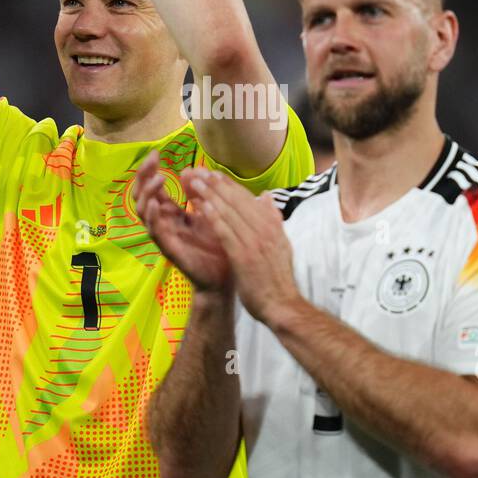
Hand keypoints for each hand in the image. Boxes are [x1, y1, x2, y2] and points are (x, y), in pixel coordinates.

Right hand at [133, 152, 230, 293]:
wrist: (226, 278)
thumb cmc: (218, 246)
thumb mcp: (211, 213)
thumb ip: (199, 194)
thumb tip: (188, 170)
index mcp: (172, 214)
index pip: (153, 189)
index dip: (150, 171)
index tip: (156, 152)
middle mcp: (163, 223)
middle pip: (142, 196)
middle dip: (143, 176)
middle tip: (151, 159)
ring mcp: (164, 237)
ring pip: (143, 212)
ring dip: (148, 194)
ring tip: (158, 178)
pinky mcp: (169, 250)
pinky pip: (154, 233)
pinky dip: (152, 217)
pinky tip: (155, 205)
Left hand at [184, 170, 300, 322]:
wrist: (282, 305)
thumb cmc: (278, 279)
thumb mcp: (281, 244)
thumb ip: (273, 220)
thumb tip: (266, 196)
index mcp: (272, 226)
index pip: (248, 199)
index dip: (229, 185)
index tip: (215, 174)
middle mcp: (264, 229)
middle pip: (237, 201)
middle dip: (217, 184)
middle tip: (200, 172)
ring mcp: (254, 242)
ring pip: (229, 212)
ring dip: (211, 195)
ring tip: (195, 182)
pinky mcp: (243, 256)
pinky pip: (225, 231)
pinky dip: (213, 216)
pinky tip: (201, 207)